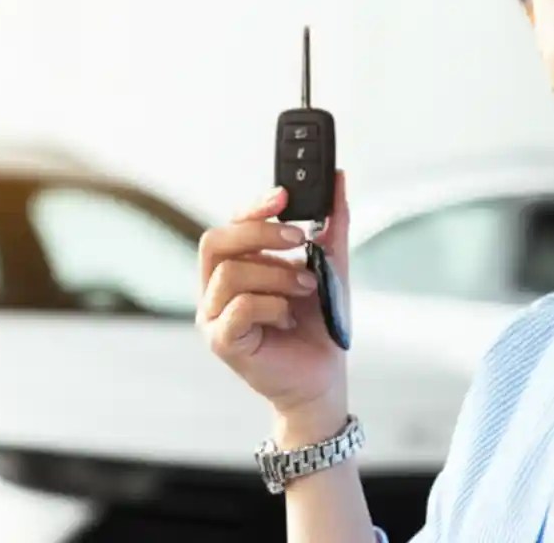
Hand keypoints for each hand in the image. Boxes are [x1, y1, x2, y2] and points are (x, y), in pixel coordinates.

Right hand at [197, 171, 351, 425]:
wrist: (324, 376)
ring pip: (230, 274)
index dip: (253, 207)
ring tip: (307, 288)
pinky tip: (289, 318)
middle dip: (260, 234)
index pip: (229, 225)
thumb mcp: (330, 265)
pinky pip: (238, 308)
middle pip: (216, 241)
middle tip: (299, 240)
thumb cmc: (319, 323)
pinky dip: (272, 306)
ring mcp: (213, 316)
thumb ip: (331, 223)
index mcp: (236, 266)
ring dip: (277, 275)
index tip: (284, 196)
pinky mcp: (222, 342)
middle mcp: (216, 289)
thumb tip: (339, 178)